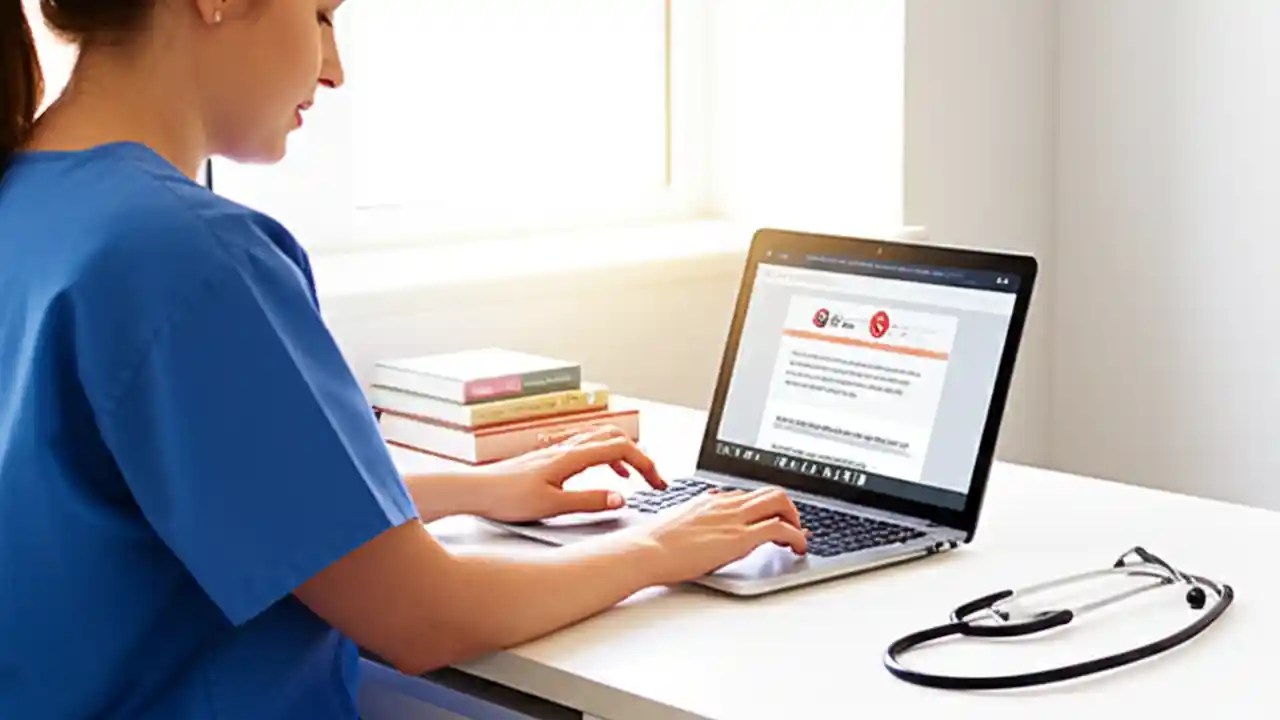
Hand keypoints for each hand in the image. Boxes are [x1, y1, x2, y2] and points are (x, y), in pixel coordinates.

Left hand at [477, 425, 666, 522]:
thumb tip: (621, 499)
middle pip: (616, 438)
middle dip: (641, 457)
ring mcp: (558, 450)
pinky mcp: (550, 457)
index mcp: (572, 457)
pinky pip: (587, 448)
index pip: (622, 448)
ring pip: (602, 440)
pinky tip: (604, 474)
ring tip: (636, 477)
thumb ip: (589, 501)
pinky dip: (606, 456)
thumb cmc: (507, 498)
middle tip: (655, 480)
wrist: (476, 490)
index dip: (647, 464)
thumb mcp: (552, 506)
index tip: (659, 483)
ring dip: (625, 455)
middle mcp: (567, 447)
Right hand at [628, 487, 808, 585]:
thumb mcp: (680, 522)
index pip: (750, 496)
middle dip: (788, 509)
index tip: (773, 519)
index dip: (767, 509)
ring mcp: (734, 518)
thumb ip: (697, 518)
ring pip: (780, 502)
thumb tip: (702, 520)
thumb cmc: (656, 542)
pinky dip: (796, 537)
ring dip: (795, 520)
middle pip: (771, 492)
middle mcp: (727, 503)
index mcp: (712, 500)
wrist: (647, 549)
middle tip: (791, 528)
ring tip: (797, 539)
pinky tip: (797, 549)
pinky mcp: (740, 537)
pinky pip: (780, 529)